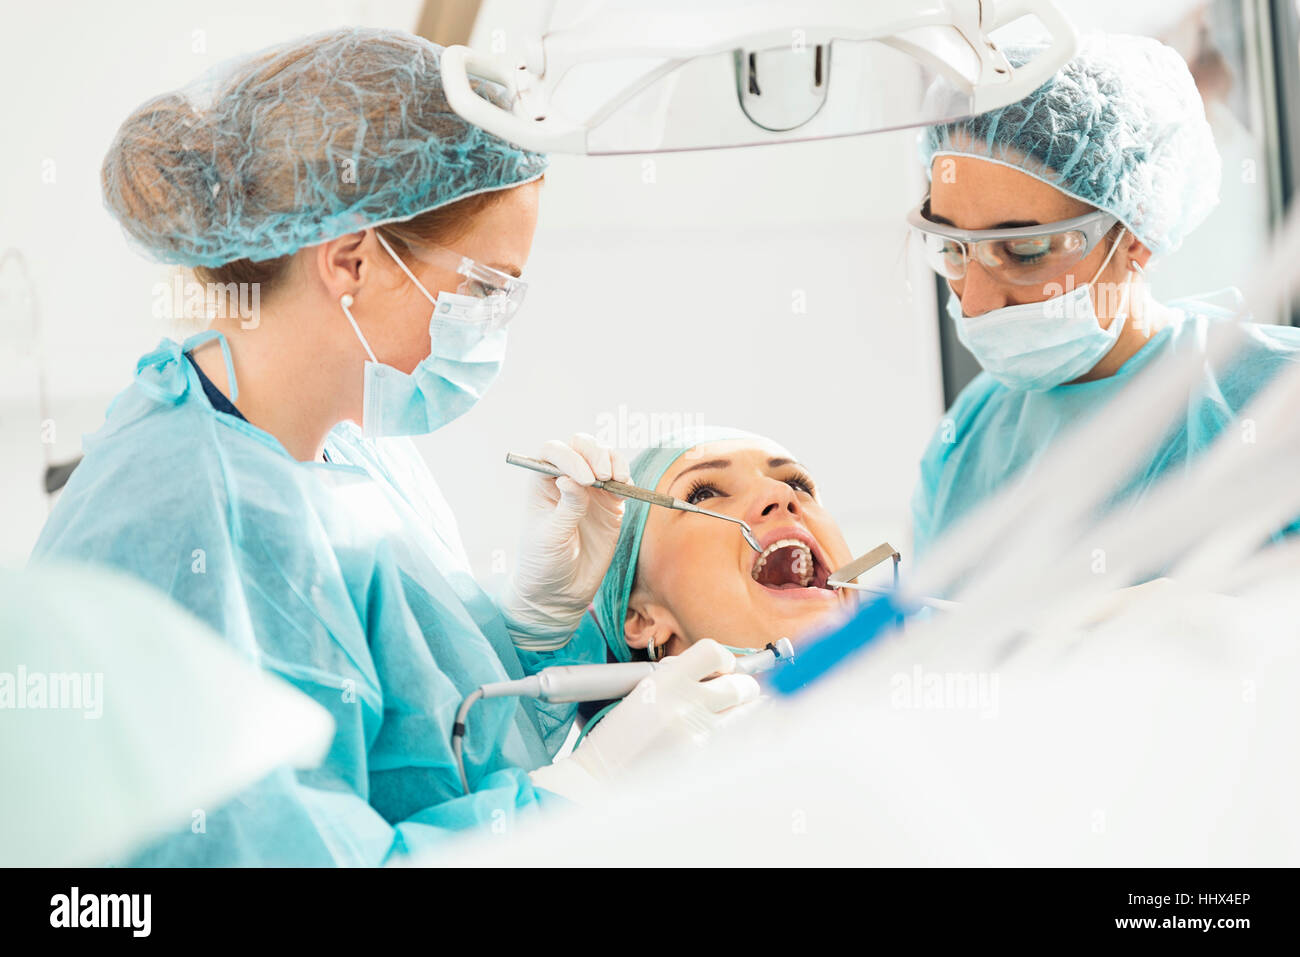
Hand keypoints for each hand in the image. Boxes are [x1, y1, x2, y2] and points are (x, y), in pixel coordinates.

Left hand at [500, 433, 629, 648]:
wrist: (560, 591)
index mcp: (542, 482)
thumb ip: (566, 507)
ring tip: (615, 480)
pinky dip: (626, 478)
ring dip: (612, 461)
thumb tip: (572, 479)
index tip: (582, 478)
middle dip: (593, 453)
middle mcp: (566, 479)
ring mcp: (590, 490)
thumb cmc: (544, 562)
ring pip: (604, 457)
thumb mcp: (550, 536)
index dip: (569, 457)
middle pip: (580, 446)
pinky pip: (622, 481)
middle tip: (601, 476)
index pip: (553, 452)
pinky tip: (624, 489)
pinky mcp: (611, 504)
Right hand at [528, 640, 761, 801]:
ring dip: (737, 713)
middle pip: (740, 685)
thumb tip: (719, 671)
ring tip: (717, 716)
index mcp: (664, 681)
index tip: (723, 667)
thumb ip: (680, 678)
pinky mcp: (702, 758)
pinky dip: (725, 738)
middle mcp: (684, 703)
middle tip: (738, 690)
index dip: (724, 659)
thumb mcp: (642, 692)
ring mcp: (697, 734)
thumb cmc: (619, 735)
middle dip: (743, 687)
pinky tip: (702, 740)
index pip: (713, 652)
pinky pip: (729, 741)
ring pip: (742, 715)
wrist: (601, 776)